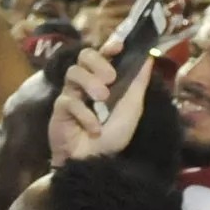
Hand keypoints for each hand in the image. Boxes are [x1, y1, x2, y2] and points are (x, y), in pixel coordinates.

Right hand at [47, 46, 150, 164]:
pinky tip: (94, 128)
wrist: (95, 164)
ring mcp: (71, 94)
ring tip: (102, 98)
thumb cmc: (113, 138)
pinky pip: (68, 100)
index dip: (108, 46)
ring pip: (73, 72)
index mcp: (103, 81)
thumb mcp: (132, 109)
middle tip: (110, 78)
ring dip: (90, 82)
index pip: (102, 54)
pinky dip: (84, 113)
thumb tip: (149, 58)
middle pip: (83, 55)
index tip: (119, 46)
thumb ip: (138, 83)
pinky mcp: (59, 110)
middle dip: (98, 62)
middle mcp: (86, 84)